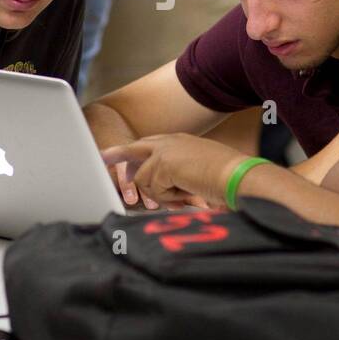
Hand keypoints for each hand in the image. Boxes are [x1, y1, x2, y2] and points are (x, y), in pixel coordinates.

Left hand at [102, 134, 244, 208]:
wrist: (237, 175)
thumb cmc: (228, 177)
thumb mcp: (199, 171)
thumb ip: (178, 175)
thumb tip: (160, 192)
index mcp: (179, 141)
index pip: (148, 144)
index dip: (130, 152)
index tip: (110, 154)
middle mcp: (169, 142)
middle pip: (134, 149)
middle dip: (116, 156)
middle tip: (101, 159)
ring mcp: (164, 152)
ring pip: (144, 179)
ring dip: (162, 194)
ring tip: (186, 195)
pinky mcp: (162, 165)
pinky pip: (155, 189)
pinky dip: (169, 198)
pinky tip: (187, 193)